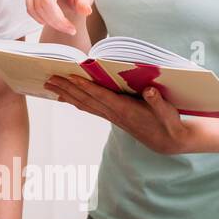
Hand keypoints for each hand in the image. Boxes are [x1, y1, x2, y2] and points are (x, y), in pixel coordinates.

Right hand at [25, 0, 94, 35]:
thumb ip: (85, 3)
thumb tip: (85, 10)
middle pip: (45, 1)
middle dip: (57, 19)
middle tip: (70, 29)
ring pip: (36, 7)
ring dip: (49, 21)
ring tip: (62, 26)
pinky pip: (30, 9)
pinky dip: (39, 19)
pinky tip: (49, 21)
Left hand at [44, 75, 202, 154]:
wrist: (169, 141)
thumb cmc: (170, 124)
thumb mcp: (169, 114)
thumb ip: (159, 103)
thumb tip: (150, 90)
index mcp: (125, 110)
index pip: (101, 96)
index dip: (85, 86)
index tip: (70, 76)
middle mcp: (114, 114)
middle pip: (86, 99)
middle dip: (67, 89)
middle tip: (48, 79)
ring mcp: (111, 116)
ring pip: (84, 104)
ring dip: (66, 94)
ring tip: (50, 86)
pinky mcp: (113, 116)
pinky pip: (89, 107)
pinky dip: (76, 101)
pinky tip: (65, 97)